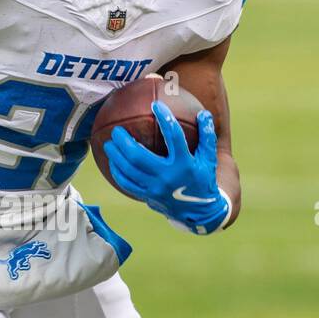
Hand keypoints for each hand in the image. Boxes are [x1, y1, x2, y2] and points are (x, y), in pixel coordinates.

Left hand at [104, 102, 230, 234]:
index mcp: (185, 164)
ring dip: (116, 156)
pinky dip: (118, 172)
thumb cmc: (203, 179)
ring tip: (109, 144)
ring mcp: (156, 188)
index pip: (174, 137)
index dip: (165, 119)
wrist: (201, 211)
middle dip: (124, 142)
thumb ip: (207, 136)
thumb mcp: (209, 159)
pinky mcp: (148, 196)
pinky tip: (113, 162)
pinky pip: (127, 184)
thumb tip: (203, 113)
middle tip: (116, 130)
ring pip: (129, 171)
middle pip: (139, 156)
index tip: (155, 105)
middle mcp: (168, 176)